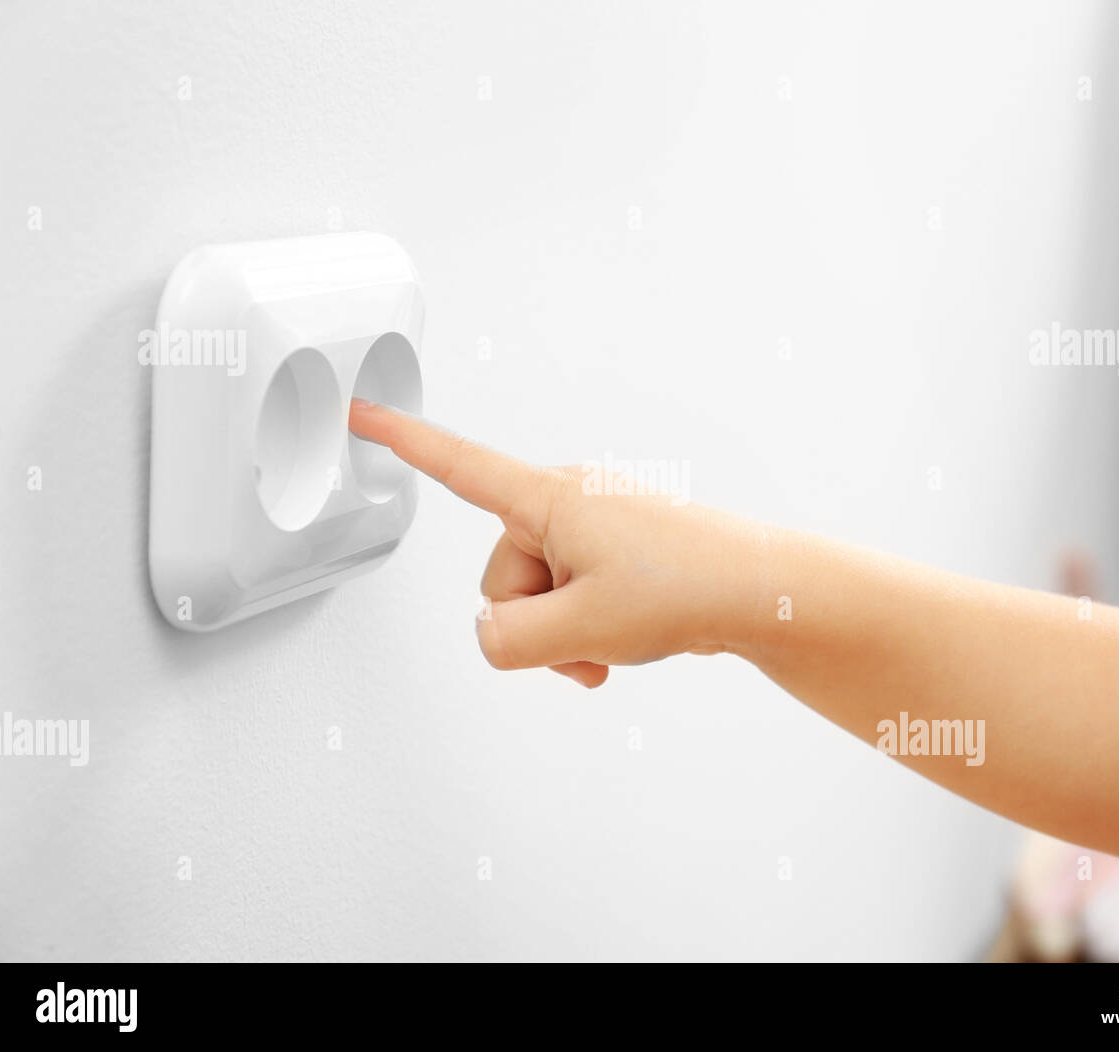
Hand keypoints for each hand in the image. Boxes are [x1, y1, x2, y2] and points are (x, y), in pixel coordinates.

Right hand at [349, 400, 765, 686]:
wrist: (760, 592)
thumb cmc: (686, 588)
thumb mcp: (579, 630)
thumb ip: (507, 640)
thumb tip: (491, 635)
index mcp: (550, 499)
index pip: (458, 464)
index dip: (402, 440)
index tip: (359, 409)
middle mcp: (568, 502)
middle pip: (501, 572)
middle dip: (535, 620)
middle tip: (589, 638)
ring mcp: (595, 526)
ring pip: (538, 594)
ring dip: (566, 632)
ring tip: (615, 641)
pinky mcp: (617, 549)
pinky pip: (572, 594)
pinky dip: (587, 627)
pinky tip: (623, 640)